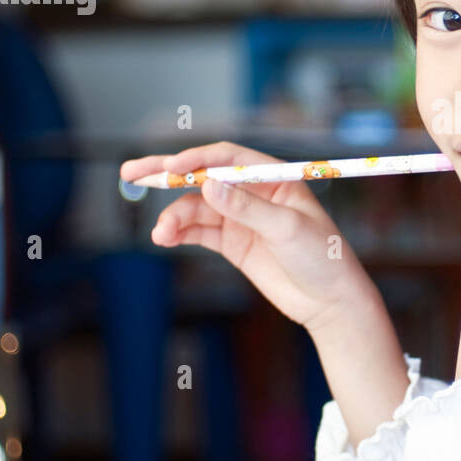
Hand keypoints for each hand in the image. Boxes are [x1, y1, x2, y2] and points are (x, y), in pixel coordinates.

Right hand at [120, 141, 381, 334]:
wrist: (330, 302)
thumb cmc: (322, 256)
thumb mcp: (286, 229)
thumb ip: (247, 208)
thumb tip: (208, 186)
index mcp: (274, 177)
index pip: (228, 158)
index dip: (197, 158)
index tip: (171, 167)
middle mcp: (254, 193)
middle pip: (203, 176)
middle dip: (166, 173)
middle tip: (131, 171)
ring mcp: (241, 218)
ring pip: (196, 208)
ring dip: (174, 217)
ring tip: (161, 233)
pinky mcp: (233, 244)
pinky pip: (198, 232)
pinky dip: (179, 233)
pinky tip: (164, 237)